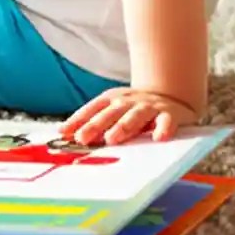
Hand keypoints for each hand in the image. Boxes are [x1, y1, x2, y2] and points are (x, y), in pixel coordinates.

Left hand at [59, 87, 198, 145]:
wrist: (171, 96)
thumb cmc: (134, 108)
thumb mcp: (112, 110)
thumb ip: (91, 121)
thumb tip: (62, 132)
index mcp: (113, 100)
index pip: (93, 108)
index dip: (78, 119)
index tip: (64, 132)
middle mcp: (129, 102)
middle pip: (111, 113)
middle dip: (96, 125)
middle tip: (83, 137)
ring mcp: (150, 107)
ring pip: (136, 115)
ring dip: (124, 126)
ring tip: (113, 138)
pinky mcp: (170, 114)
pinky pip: (167, 121)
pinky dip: (163, 128)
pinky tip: (159, 138)